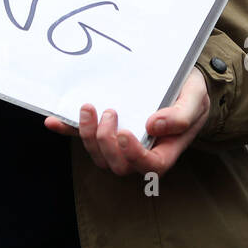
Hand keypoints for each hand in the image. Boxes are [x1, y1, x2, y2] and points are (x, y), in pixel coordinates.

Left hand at [43, 68, 209, 175]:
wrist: (179, 80)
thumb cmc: (190, 93)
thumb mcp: (195, 99)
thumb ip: (181, 116)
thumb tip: (152, 125)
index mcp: (164, 149)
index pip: (149, 166)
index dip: (134, 156)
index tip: (125, 133)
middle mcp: (140, 151)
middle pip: (118, 165)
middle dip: (107, 144)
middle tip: (109, 113)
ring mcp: (119, 142)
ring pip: (99, 156)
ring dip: (88, 136)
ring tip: (88, 108)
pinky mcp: (104, 128)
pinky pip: (82, 136)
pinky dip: (66, 130)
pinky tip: (52, 121)